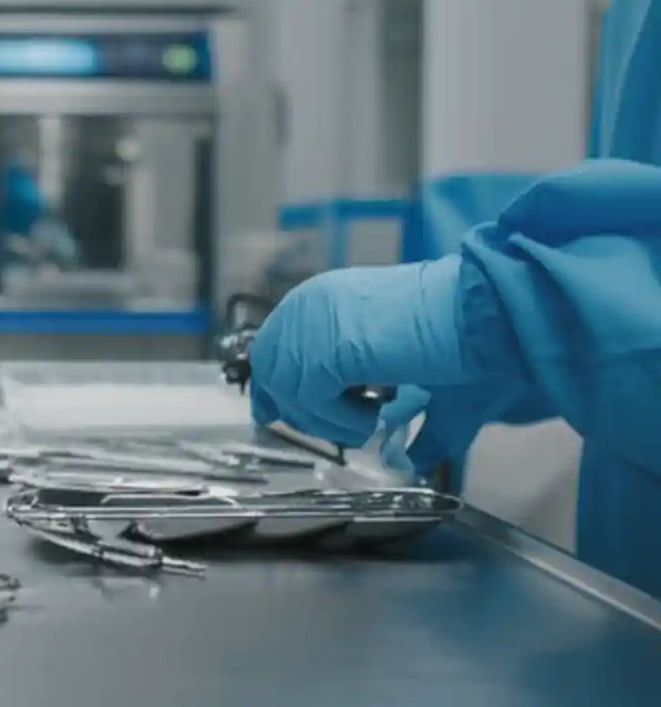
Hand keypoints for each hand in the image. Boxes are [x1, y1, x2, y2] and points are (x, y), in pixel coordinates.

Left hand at [249, 256, 526, 470]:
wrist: (493, 319)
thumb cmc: (472, 348)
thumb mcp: (424, 389)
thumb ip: (403, 420)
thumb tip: (403, 462)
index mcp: (327, 301)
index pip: (272, 349)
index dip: (273, 389)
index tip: (278, 418)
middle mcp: (312, 303)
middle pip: (270, 370)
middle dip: (301, 410)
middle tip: (349, 426)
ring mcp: (316, 319)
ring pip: (285, 388)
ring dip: (327, 419)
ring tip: (370, 420)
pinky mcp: (329, 344)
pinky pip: (307, 397)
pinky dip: (338, 419)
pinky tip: (372, 416)